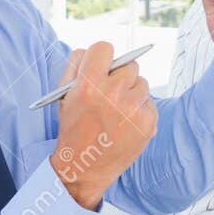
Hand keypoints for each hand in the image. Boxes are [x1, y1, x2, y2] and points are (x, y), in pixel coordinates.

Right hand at [50, 42, 157, 209]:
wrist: (85, 167)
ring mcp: (134, 109)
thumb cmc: (73, 128)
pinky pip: (149, 102)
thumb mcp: (64, 95)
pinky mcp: (149, 122)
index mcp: (89, 84)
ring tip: (117, 111)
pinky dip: (140, 109)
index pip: (105, 48)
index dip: (101, 57)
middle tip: (111, 90)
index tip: (101, 66)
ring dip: (131, 92)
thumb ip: (77, 66)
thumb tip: (99, 51)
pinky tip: (125, 123)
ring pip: (142, 83)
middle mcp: (114, 94)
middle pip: (129, 64)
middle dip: (119, 75)